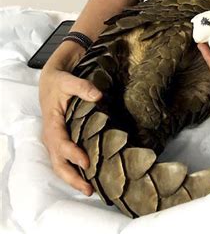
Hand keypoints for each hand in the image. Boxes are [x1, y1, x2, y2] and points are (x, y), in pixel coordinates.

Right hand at [39, 66, 101, 194]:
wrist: (50, 81)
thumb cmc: (59, 81)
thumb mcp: (68, 80)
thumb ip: (82, 87)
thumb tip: (98, 96)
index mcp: (52, 123)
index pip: (60, 143)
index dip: (72, 154)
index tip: (86, 162)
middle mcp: (51, 135)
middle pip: (58, 162)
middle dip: (72, 177)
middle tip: (89, 188)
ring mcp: (54, 140)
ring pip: (60, 164)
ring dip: (73, 178)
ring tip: (90, 189)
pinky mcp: (60, 141)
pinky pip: (64, 159)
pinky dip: (73, 170)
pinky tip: (88, 176)